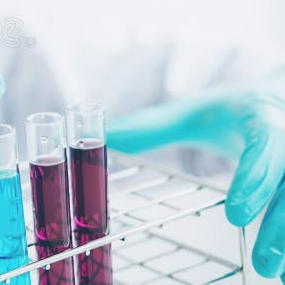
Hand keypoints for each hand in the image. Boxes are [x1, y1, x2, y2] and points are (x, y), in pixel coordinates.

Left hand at [108, 84, 284, 282]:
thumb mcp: (192, 113)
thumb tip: (100, 137)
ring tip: (275, 274)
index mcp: (258, 115)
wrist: (273, 100)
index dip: (253, 179)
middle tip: (262, 262)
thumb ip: (148, 129)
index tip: (235, 215)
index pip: (263, 144)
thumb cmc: (230, 112)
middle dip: (280, 223)